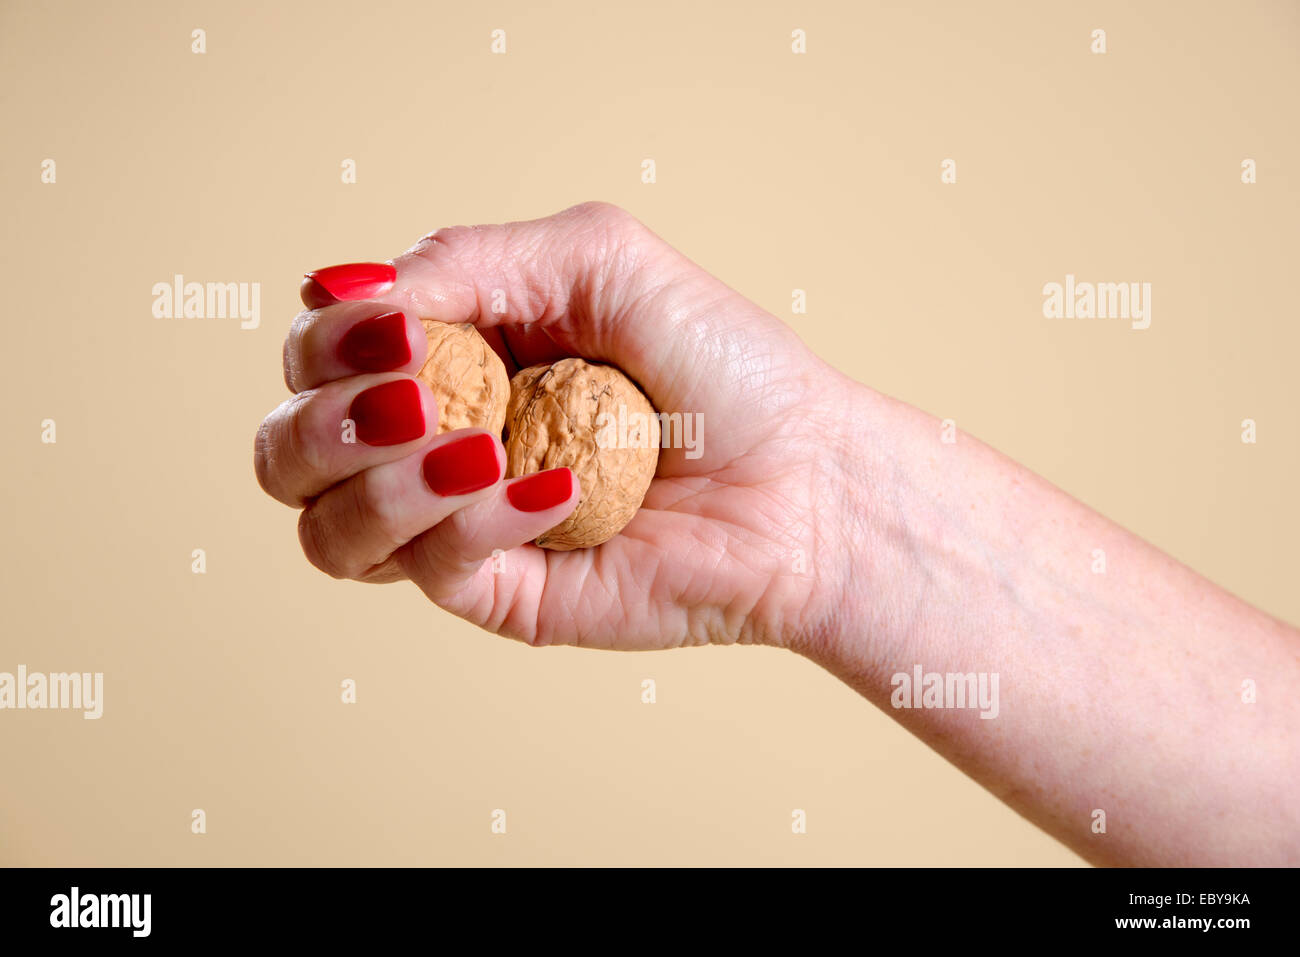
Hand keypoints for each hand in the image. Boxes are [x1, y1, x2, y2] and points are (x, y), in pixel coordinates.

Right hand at [255, 202, 861, 653]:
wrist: (804, 477)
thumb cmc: (719, 363)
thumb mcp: (599, 261)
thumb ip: (471, 258)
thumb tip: (343, 287)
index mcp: (449, 360)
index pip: (318, 358)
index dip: (327, 341)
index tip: (392, 325)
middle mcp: (435, 445)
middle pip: (288, 452)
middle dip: (323, 421)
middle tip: (410, 392)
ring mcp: (460, 527)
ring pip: (328, 530)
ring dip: (380, 480)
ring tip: (477, 445)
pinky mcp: (499, 594)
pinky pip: (427, 570)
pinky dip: (474, 520)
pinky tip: (552, 490)